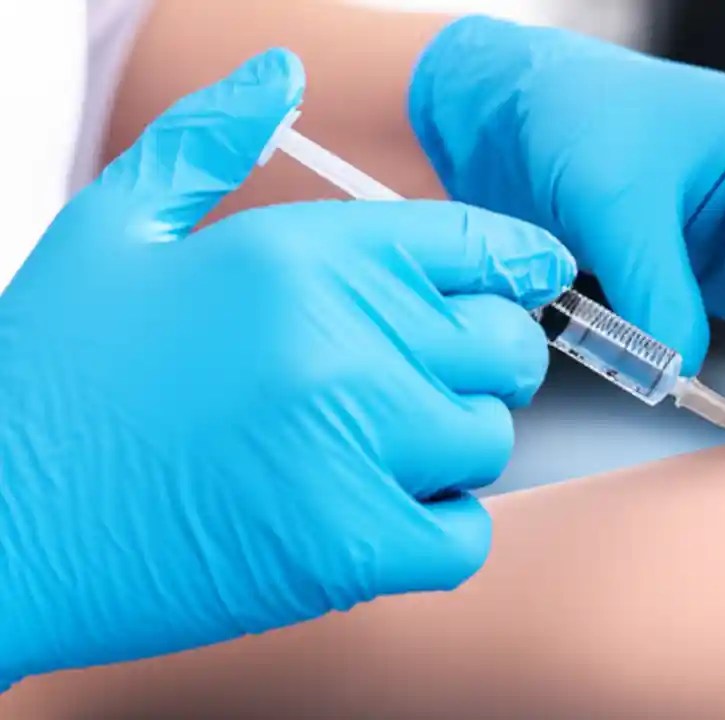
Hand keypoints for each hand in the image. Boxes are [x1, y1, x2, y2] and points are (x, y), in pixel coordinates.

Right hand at [0, 49, 573, 686]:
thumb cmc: (55, 382)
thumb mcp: (113, 229)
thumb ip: (209, 140)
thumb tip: (281, 70)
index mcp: (296, 254)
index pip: (476, 241)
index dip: (520, 261)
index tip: (531, 278)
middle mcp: (340, 340)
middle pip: (505, 345)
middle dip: (480, 363)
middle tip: (417, 381)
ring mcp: (351, 447)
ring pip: (490, 439)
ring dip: (447, 450)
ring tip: (368, 450)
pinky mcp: (348, 550)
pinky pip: (466, 537)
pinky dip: (437, 532)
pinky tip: (375, 513)